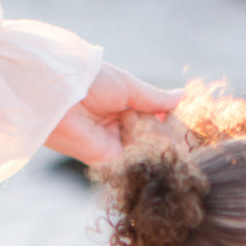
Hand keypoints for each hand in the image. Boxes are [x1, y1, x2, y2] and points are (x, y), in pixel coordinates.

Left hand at [45, 63, 183, 166]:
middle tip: (142, 114)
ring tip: (129, 120)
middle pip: (157, 136)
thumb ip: (156, 98)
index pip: (158, 118)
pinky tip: (139, 138)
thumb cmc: (91, 81)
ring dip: (149, 136)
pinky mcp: (110, 163)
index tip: (182, 113)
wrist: (62, 95)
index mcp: (127, 107)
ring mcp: (117, 147)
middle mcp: (123, 128)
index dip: (170, 117)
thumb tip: (183, 96)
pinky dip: (143, 151)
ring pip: (150, 149)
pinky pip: (137, 162)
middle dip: (158, 127)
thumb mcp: (129, 86)